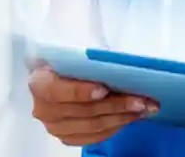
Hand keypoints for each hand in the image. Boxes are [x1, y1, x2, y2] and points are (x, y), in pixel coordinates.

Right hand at [27, 60, 158, 146]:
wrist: (65, 66)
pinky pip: (95, 136)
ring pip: (93, 126)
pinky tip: (134, 116)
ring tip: (146, 108)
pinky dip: (117, 126)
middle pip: (82, 112)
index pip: (56, 91)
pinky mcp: (69, 136)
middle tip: (141, 100)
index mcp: (39, 82)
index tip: (104, 89)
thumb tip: (114, 64)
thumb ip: (87, 58)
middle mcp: (43, 109)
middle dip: (116, 105)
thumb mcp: (76, 48)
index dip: (80, 92)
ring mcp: (55, 126)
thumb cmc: (71, 54)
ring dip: (122, 117)